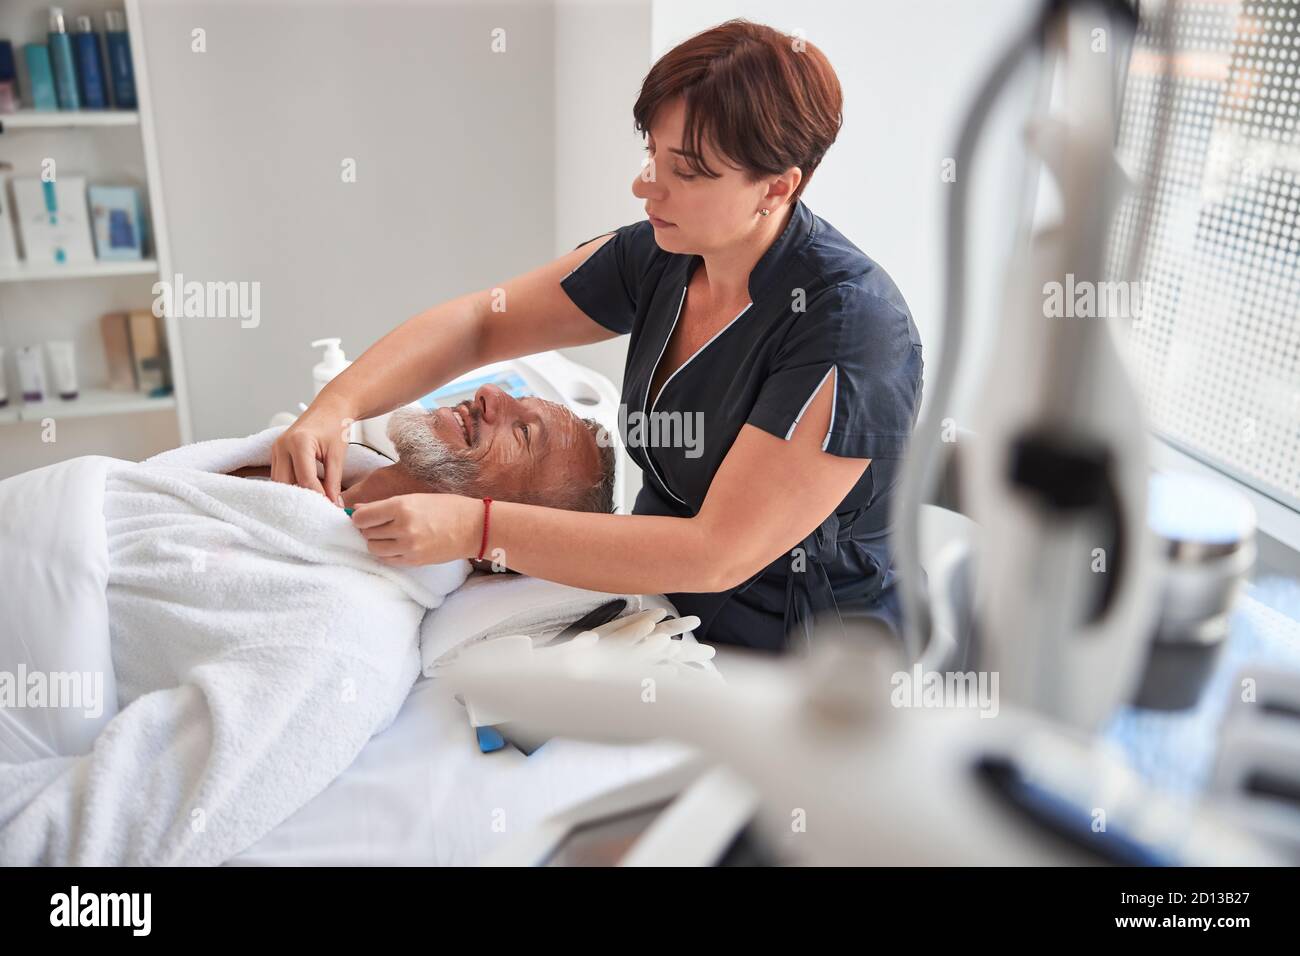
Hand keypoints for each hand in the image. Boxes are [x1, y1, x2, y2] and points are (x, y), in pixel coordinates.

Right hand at [271, 399, 354, 501]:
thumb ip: (334, 482)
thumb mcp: (337, 456)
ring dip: (294, 493)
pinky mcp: (276, 452)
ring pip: (279, 481)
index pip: (305, 479)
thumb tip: (334, 505)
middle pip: (285, 483)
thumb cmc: (335, 427)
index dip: (318, 496)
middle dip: (302, 498)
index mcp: (299, 443)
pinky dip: (291, 485)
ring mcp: (276, 449)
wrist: (330, 409)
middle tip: (319, 509)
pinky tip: (305, 492)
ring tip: (313, 502)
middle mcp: (282, 445)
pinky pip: (279, 475)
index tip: (330, 508)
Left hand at [350, 493, 482, 565]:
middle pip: (366, 533)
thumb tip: (356, 510)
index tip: (364, 516)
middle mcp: (403, 527)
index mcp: (402, 506)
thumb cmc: (446, 507)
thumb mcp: (415, 498)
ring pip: (373, 548)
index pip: (362, 517)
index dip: (358, 517)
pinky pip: (387, 560)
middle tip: (379, 524)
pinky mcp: (414, 561)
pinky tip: (396, 545)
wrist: (474, 527)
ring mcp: (409, 547)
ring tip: (388, 535)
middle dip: (368, 529)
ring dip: (376, 542)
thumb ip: (384, 505)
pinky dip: (386, 553)